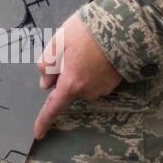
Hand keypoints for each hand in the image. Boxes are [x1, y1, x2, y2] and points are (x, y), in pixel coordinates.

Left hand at [33, 12, 122, 139]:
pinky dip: (91, 70)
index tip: (37, 134)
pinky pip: (94, 80)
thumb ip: (47, 64)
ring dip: (78, 71)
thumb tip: (45, 84)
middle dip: (63, 74)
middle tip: (68, 49)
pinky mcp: (114, 83)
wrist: (125, 27)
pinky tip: (96, 53)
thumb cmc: (88, 32)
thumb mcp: (59, 41)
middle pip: (68, 88)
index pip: (54, 106)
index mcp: (71, 83)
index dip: (44, 120)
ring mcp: (104, 88)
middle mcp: (88, 91)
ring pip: (81, 83)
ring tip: (84, 47)